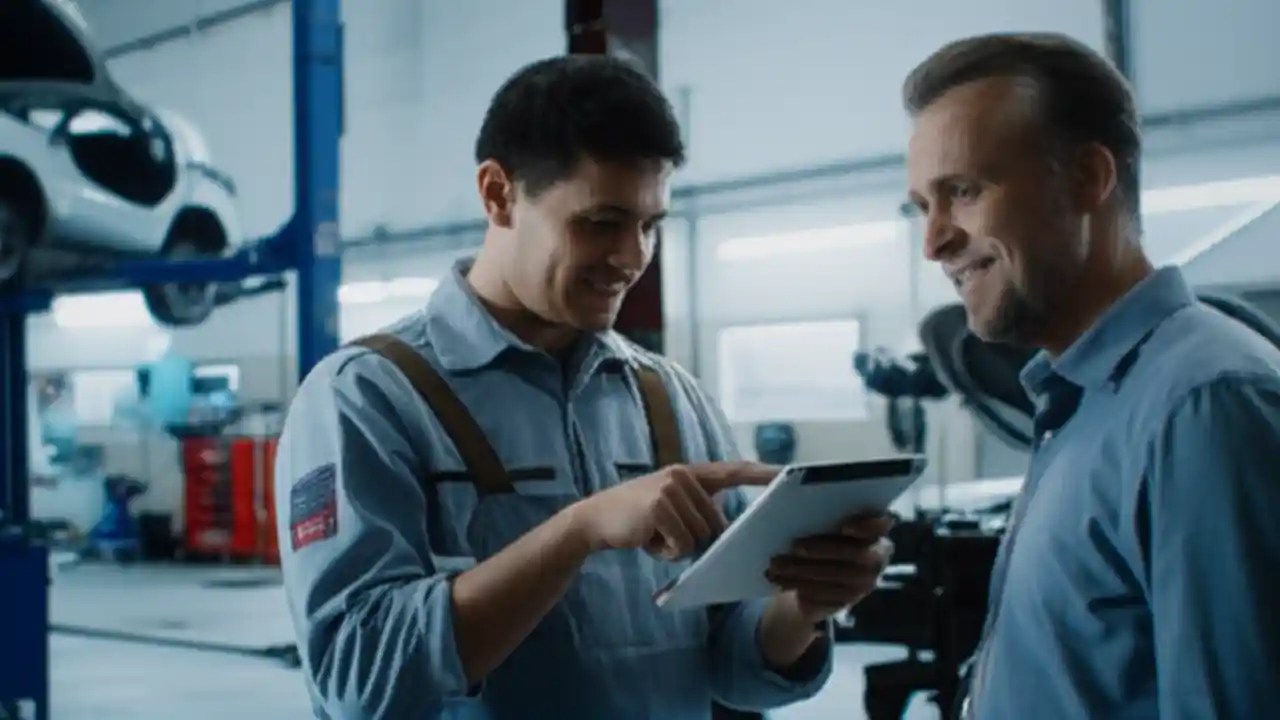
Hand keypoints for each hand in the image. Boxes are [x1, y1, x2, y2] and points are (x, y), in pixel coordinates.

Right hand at [568, 461, 776, 559]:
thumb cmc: (639, 520)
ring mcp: (672, 488)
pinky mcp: (660, 506)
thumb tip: (727, 531)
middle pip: (716, 523)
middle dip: (694, 539)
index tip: (788, 474)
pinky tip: (647, 540)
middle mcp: (683, 475)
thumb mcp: (671, 507)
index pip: (733, 471)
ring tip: (653, 534)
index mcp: (691, 473)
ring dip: (677, 546)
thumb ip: (699, 509)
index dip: (761, 473)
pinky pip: (683, 544)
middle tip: (663, 534)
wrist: (594, 520)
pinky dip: (666, 551)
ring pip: (699, 536)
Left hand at [765, 513, 894, 622]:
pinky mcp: (847, 601)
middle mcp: (876, 557)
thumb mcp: (818, 518)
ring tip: (777, 565)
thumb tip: (785, 491)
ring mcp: (864, 583)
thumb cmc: (819, 534)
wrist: (817, 571)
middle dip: (823, 550)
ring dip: (803, 571)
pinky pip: (826, 596)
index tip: (844, 527)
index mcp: (875, 529)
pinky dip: (801, 587)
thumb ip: (813, 506)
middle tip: (795, 546)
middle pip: (856, 554)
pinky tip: (781, 580)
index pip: (881, 524)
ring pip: (837, 578)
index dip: (866, 526)